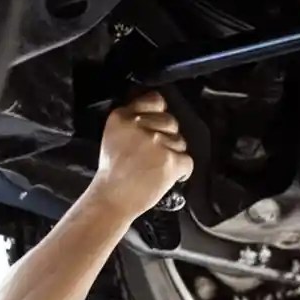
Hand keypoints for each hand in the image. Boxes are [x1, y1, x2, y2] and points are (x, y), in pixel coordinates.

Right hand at [87, 91, 192, 221]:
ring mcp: (156, 142)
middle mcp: (140, 125)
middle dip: (167, 137)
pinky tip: (166, 176)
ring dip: (173, 155)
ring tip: (154, 167)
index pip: (155, 100)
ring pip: (180, 142)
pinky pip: (188, 161)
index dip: (159, 113)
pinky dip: (182, 172)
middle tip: (152, 153)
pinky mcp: (170, 160)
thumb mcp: (113, 136)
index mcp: (122, 116)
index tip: (156, 125)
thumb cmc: (112, 173)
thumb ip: (133, 120)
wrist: (111, 199)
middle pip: (171, 121)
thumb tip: (158, 110)